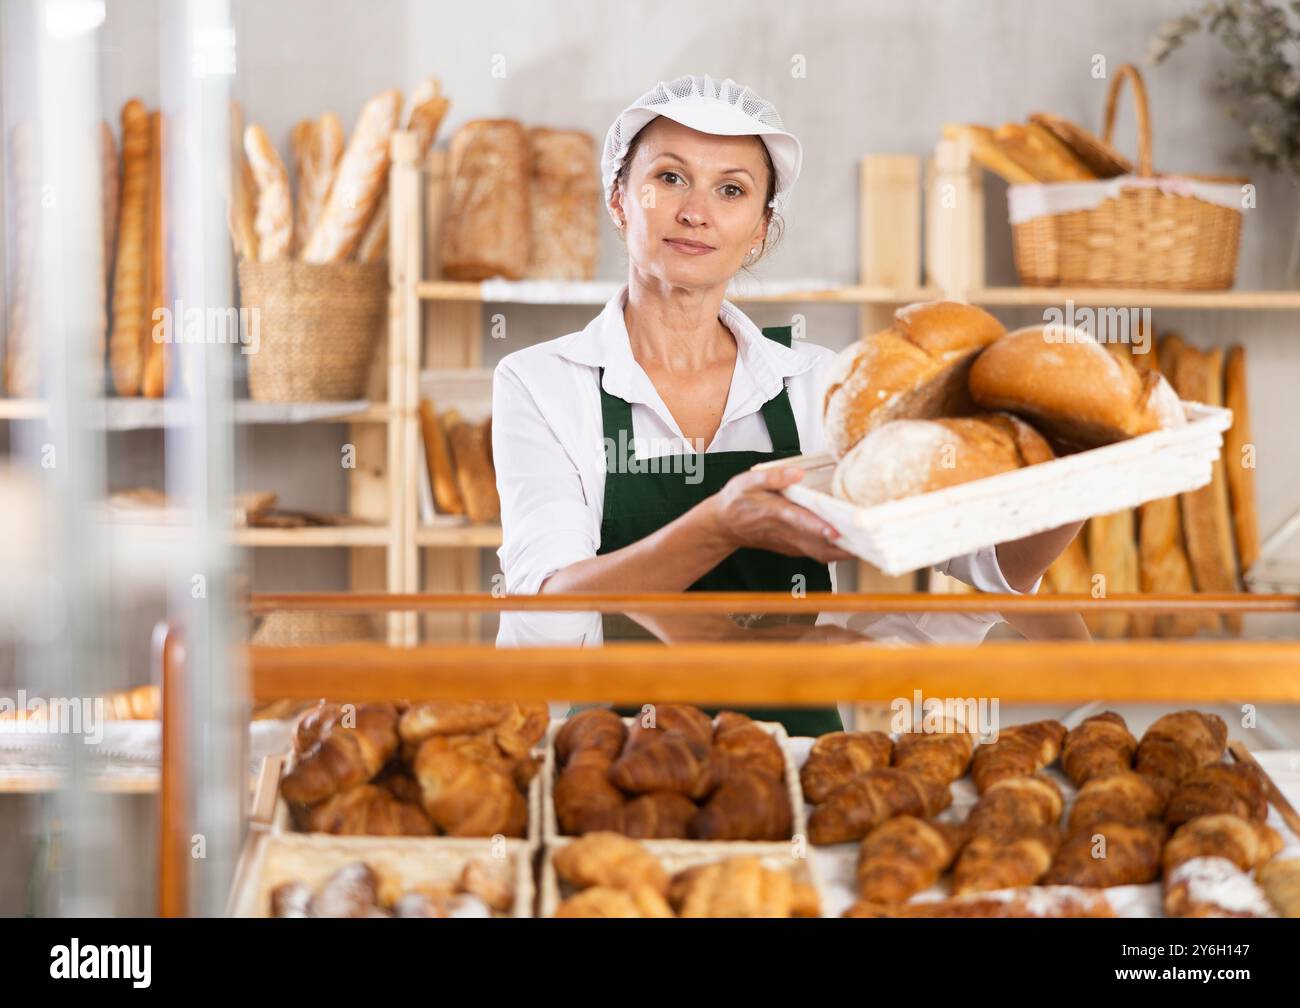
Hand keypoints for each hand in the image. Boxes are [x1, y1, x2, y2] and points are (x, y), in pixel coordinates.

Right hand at [703, 465, 854, 563]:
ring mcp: (790, 543)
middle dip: (844, 547)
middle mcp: (785, 532)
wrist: (723, 525)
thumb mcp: (748, 481)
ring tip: (870, 544)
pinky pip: (818, 553)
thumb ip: (774, 476)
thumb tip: (798, 472)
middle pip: (818, 545)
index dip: (818, 527)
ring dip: (844, 552)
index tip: (836, 531)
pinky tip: (853, 543)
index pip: (799, 520)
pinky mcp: (793, 548)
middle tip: (869, 542)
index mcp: (775, 512)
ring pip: (821, 553)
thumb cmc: (737, 500)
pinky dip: (836, 551)